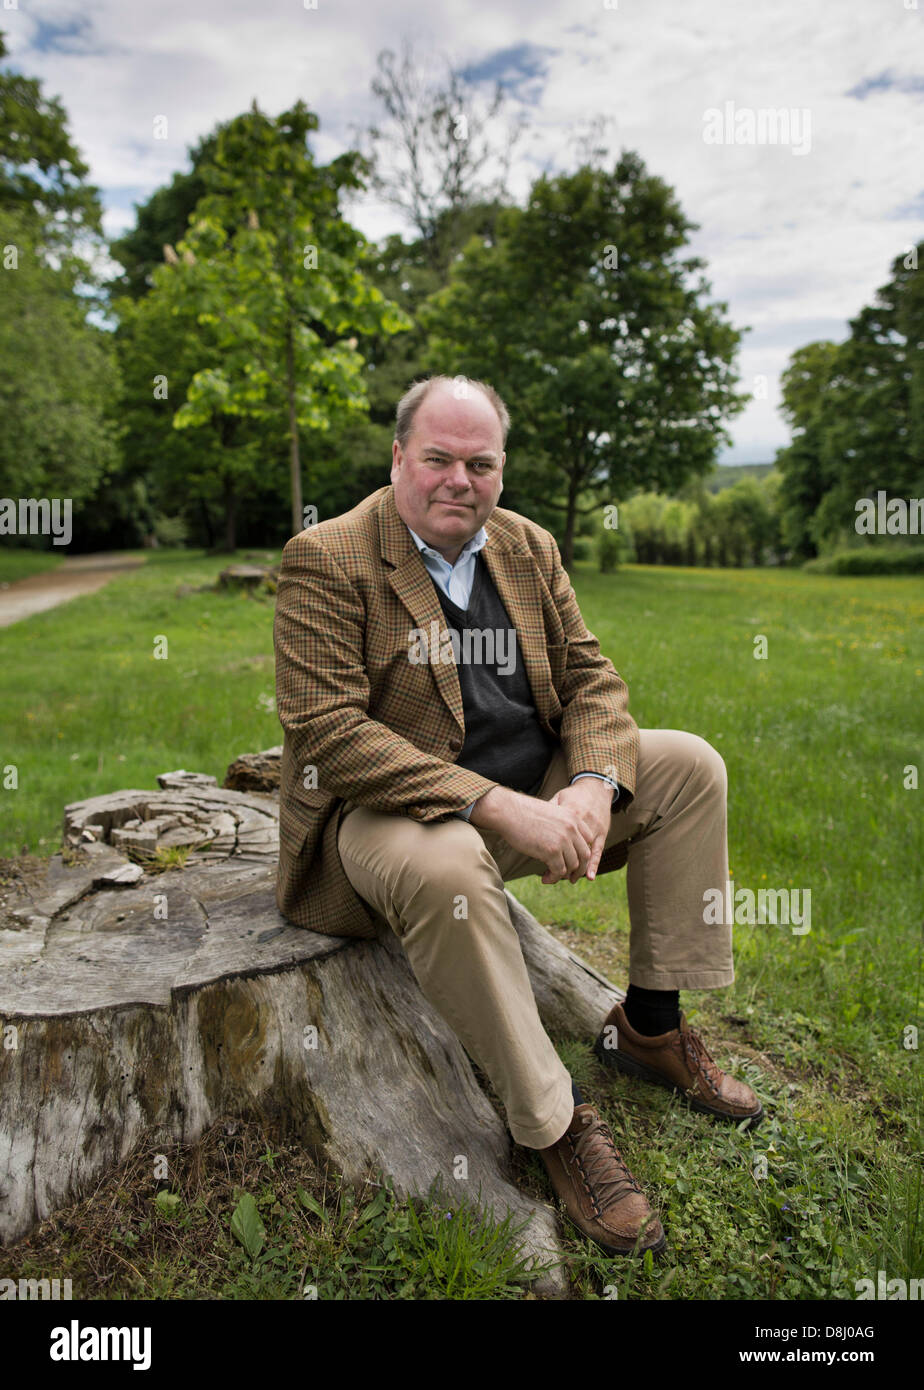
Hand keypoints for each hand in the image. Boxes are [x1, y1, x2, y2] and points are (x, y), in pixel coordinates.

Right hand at [470, 783, 604, 884]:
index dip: (581, 852)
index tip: (572, 859)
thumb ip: (561, 827)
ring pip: (573, 865)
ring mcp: (563, 840)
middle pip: (585, 855)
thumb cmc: (524, 813)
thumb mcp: (550, 814)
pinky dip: (554, 878)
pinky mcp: (551, 851)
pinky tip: (545, 878)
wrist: (508, 811)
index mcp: (573, 817)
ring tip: (551, 877)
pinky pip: (559, 871)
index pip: (588, 840)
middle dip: (578, 868)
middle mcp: (572, 828)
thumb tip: (563, 847)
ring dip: (563, 875)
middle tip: (569, 876)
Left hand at [548, 779, 613, 881]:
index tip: (540, 865)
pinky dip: (593, 865)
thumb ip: (547, 813)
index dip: (548, 857)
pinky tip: (589, 876)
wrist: (595, 787)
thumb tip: (529, 823)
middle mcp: (580, 824)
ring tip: (567, 879)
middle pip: (570, 852)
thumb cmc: (573, 795)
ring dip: (576, 869)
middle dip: (562, 867)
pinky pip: (598, 852)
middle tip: (551, 876)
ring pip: (584, 855)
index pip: (555, 842)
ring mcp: (593, 829)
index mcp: (567, 816)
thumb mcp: (557, 800)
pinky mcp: (602, 833)